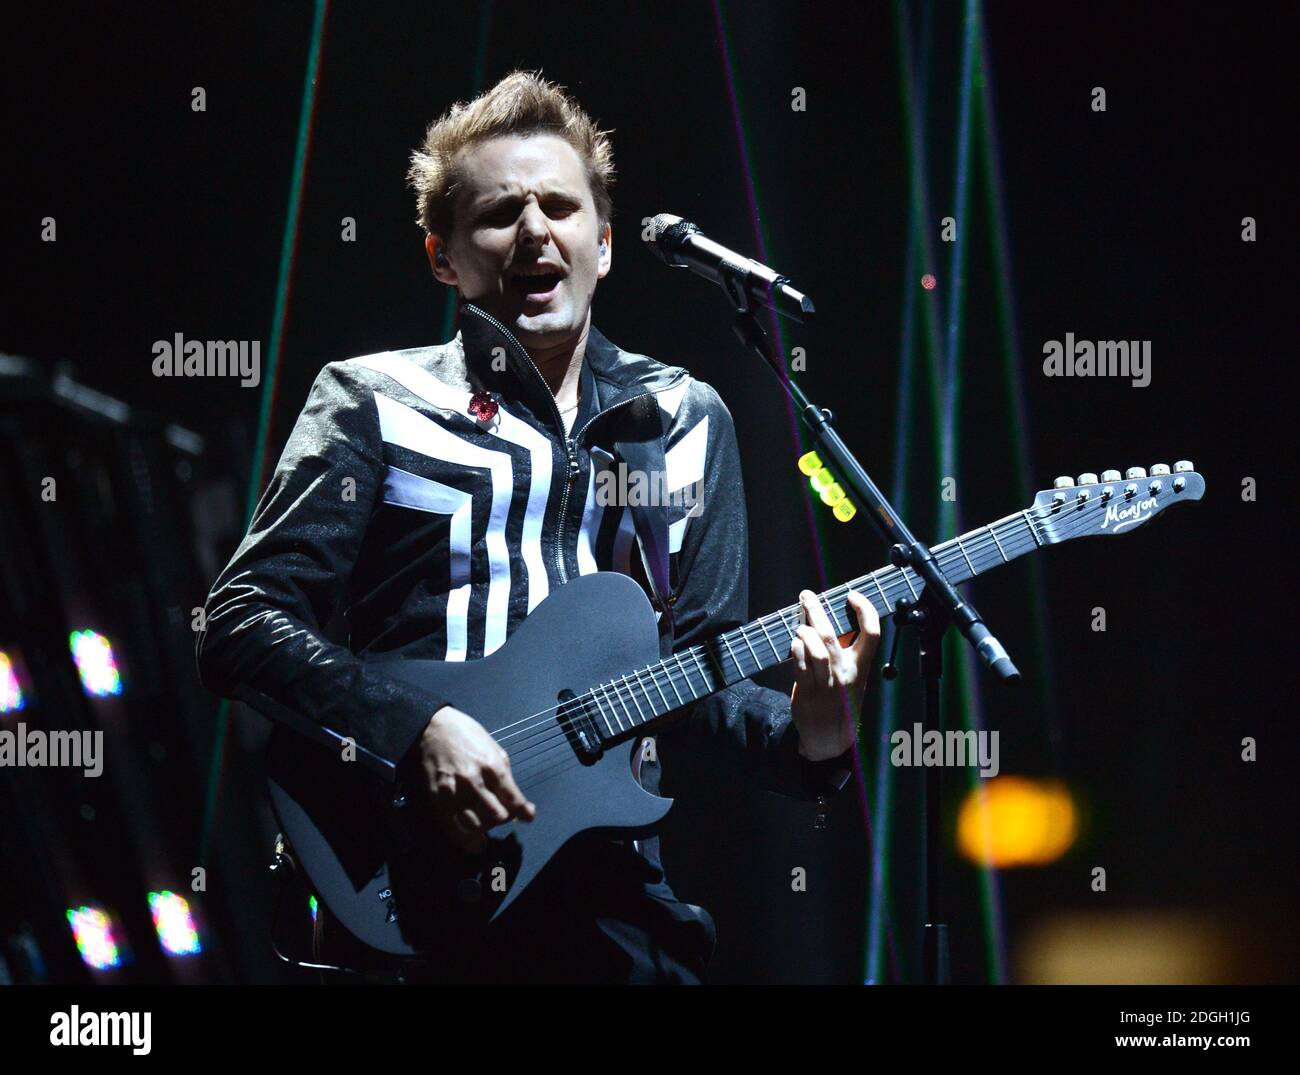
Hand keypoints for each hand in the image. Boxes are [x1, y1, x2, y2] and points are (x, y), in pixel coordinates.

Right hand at [412, 706, 535, 853]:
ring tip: (485, 822)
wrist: (434, 727)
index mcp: (493, 766)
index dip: (523, 813)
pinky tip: (474, 841)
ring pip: (476, 826)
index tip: (526, 816)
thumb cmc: (467, 736)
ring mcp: (454, 790)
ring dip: (484, 828)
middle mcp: (475, 780)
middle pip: (498, 817)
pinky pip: (453, 827)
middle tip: (500, 814)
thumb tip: (520, 805)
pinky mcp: (437, 798)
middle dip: (503, 818)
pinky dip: (466, 839)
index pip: (514, 802)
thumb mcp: (495, 750)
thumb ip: (507, 778)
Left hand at [789, 589, 880, 760]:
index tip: (853, 596)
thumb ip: (843, 652)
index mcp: (861, 667)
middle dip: (817, 611)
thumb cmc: (840, 701)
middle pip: (832, 635)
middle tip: (807, 596)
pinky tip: (794, 643)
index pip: (872, 634)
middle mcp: (846, 673)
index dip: (865, 610)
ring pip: (816, 649)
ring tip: (799, 624)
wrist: (830, 739)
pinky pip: (800, 666)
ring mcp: (827, 684)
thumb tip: (825, 620)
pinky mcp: (808, 693)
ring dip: (805, 631)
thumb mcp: (852, 678)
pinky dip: (796, 650)